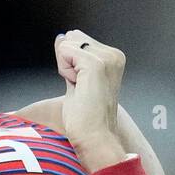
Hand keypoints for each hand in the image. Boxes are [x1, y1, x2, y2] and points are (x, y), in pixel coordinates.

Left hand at [54, 29, 126, 166]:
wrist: (94, 137)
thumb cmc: (86, 117)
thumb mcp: (76, 79)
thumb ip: (70, 58)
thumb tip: (61, 36)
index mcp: (113, 58)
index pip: (77, 39)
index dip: (70, 63)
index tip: (83, 85)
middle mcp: (114, 55)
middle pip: (72, 37)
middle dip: (67, 62)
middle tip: (80, 87)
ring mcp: (107, 58)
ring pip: (67, 44)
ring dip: (65, 67)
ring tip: (80, 88)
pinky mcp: (96, 64)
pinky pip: (64, 52)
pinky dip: (64, 71)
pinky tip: (77, 87)